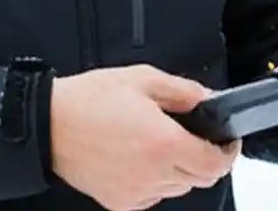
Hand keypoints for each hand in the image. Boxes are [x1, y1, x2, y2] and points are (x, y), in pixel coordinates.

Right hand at [49, 64, 240, 209]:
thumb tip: (207, 99)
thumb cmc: (89, 100)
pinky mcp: (121, 201)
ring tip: (160, 145)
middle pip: (200, 179)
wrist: (49, 124)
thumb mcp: (141, 79)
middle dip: (205, 159)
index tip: (227, 141)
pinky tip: (140, 159)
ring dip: (180, 171)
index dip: (228, 152)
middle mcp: (153, 174)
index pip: (215, 163)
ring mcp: (137, 192)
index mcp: (164, 143)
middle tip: (195, 138)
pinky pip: (153, 196)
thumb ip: (182, 90)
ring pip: (177, 189)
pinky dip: (156, 181)